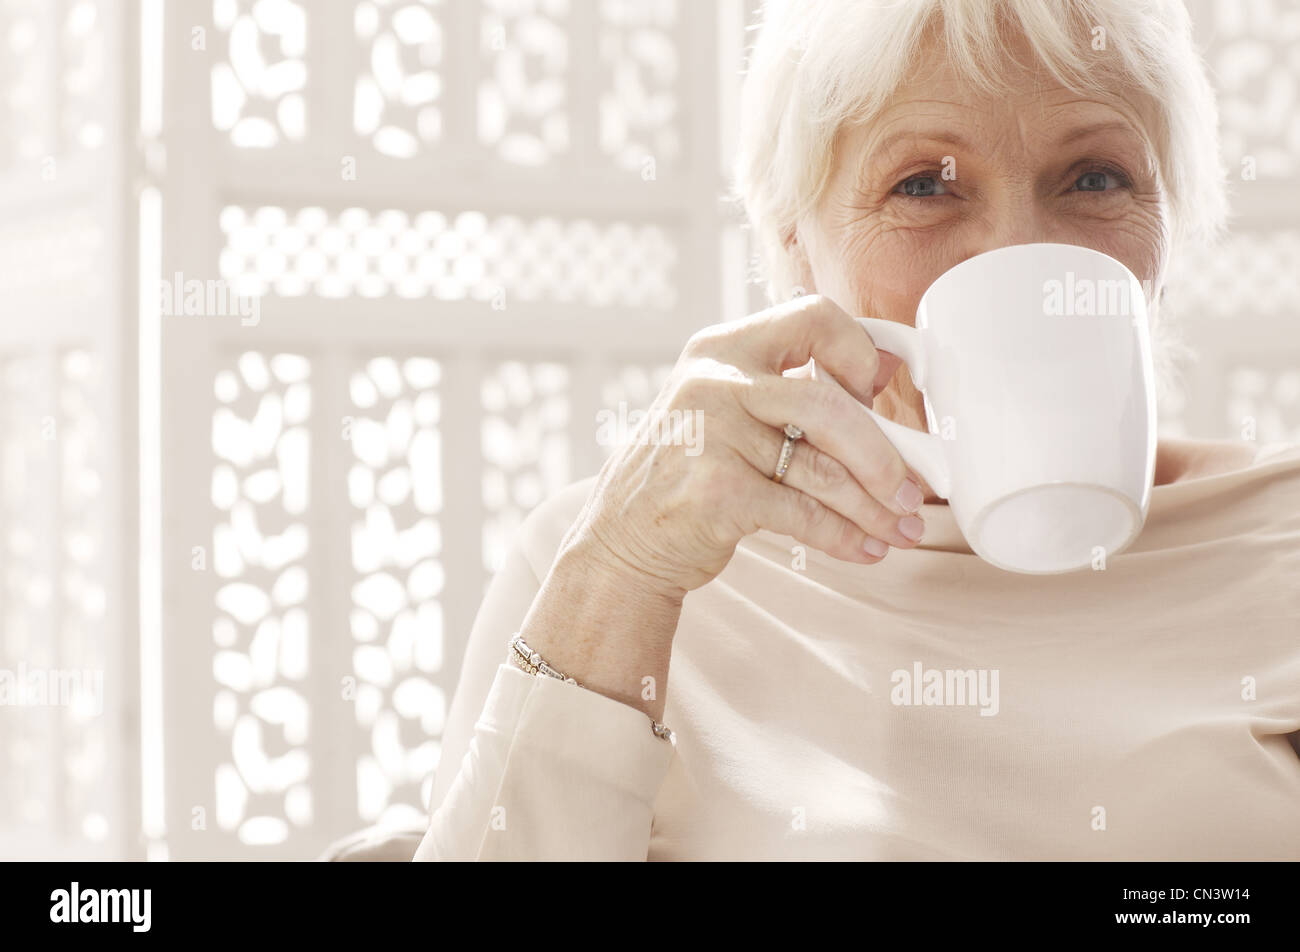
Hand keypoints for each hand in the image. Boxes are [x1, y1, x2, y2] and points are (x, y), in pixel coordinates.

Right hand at [567, 294, 926, 600]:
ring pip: (823, 470)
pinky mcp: (717, 492)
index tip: (879, 391)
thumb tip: (883, 368)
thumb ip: (792, 386)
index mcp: (724, 347)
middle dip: (883, 455)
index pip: (813, 317)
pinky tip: (865, 549)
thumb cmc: (690, 471)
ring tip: (901, 530)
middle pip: (829, 403)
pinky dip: (843, 537)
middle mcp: (715, 381)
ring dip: (874, 508)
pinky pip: (804, 513)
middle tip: (914, 490)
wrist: (623, 539)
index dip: (858, 351)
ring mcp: (712, 435)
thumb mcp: (727, 408)